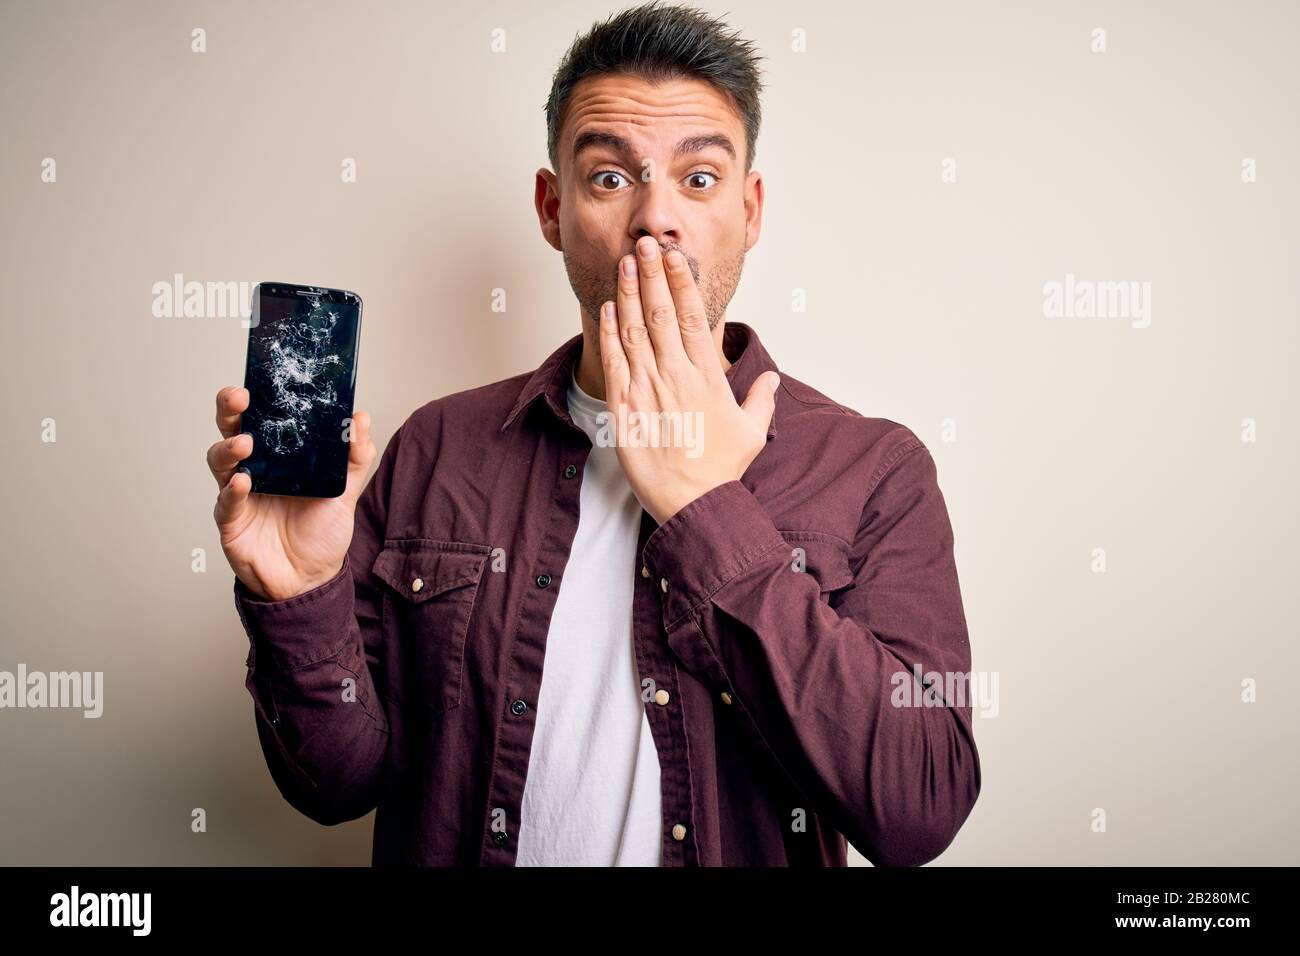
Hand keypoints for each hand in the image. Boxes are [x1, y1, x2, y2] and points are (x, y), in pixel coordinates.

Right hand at [207, 386, 376, 600]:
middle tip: (240, 397)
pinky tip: (244, 484)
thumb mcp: (345, 491)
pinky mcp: (232, 522)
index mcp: (279, 456)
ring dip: (229, 447)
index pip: (261, 417)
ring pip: (220, 462)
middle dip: (230, 410)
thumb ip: (355, 457)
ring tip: (245, 443)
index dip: (255, 397)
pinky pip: (226, 503)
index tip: (259, 378)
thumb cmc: (321, 532)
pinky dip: (233, 491)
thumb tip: (361, 417)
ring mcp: (239, 494)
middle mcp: (254, 469)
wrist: (311, 579)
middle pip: (231, 430)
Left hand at [598, 236, 778, 524]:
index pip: (692, 316)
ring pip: (634, 330)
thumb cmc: (721, 470)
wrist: (693, 503)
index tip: (673, 258)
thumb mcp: (752, 432)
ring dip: (627, 294)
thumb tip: (771, 380)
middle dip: (651, 275)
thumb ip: (761, 399)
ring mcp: (648, 390)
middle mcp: (676, 375)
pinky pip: (615, 361)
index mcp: (707, 376)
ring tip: (624, 264)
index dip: (680, 282)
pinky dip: (609, 332)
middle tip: (644, 245)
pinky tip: (606, 309)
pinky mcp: (624, 409)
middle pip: (660, 313)